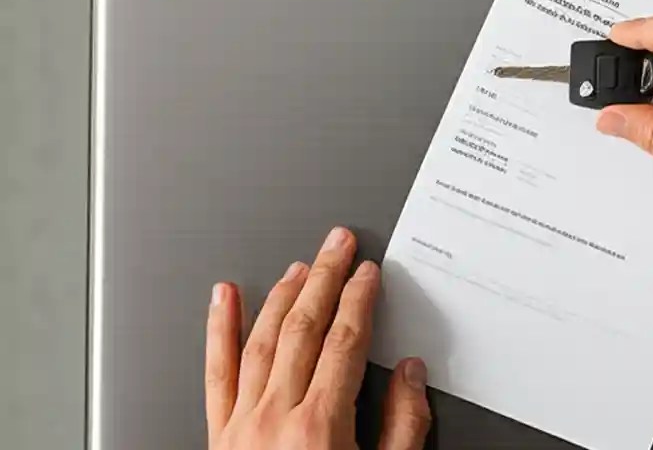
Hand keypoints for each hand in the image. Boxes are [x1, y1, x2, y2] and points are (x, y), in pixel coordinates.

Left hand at [205, 227, 431, 448]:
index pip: (344, 342)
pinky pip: (216, 373)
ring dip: (283, 296)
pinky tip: (224, 298)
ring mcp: (243, 425)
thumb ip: (403, 426)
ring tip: (300, 266)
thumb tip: (410, 376)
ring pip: (262, 341)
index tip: (367, 275)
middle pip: (303, 329)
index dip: (359, 300)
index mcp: (321, 426)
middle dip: (325, 279)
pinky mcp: (219, 434)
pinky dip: (219, 329)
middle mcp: (277, 418)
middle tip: (337, 246)